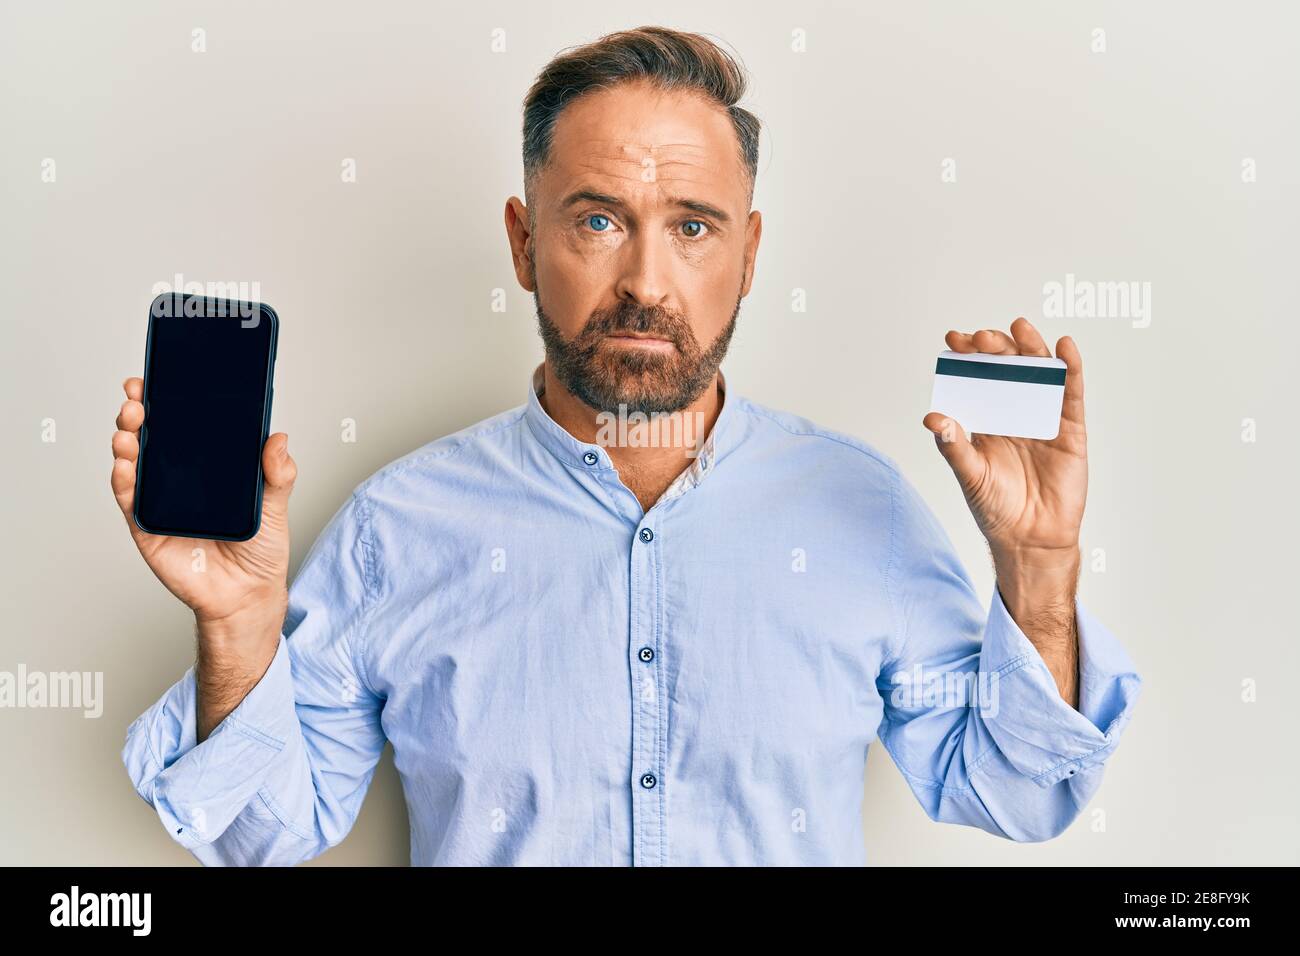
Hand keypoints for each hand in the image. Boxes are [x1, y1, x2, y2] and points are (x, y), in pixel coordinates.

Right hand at [110, 375, 295, 630]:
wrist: (246, 595)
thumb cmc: (260, 549)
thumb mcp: (276, 506)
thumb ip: (278, 474)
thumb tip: (279, 437)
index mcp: (208, 466)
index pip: (184, 426)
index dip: (168, 400)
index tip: (157, 378)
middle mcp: (179, 478)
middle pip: (151, 436)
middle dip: (138, 412)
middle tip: (137, 398)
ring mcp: (160, 500)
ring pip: (134, 462)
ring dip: (125, 441)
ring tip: (128, 428)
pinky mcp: (146, 526)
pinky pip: (130, 500)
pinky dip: (124, 481)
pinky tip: (125, 465)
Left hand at [922, 318, 1086, 567]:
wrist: (1031, 539)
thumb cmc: (996, 509)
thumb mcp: (970, 476)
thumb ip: (953, 446)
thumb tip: (932, 418)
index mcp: (985, 420)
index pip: (974, 380)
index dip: (966, 358)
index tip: (953, 340)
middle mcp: (1014, 413)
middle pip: (1006, 370)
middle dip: (994, 350)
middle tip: (982, 339)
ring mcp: (1043, 417)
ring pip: (1039, 375)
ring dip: (1031, 349)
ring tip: (1019, 328)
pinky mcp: (1070, 429)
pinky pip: (1071, 395)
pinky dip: (1070, 370)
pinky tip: (1065, 348)